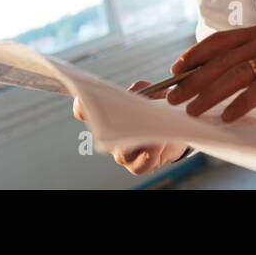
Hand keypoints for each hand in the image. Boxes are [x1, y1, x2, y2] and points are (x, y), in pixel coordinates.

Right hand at [72, 81, 188, 174]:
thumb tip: (138, 94)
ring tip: (152, 133)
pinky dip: (151, 154)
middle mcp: (110, 136)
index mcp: (108, 116)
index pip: (84, 111)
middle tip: (122, 117)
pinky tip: (159, 144)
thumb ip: (143, 88)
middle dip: (112, 128)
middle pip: (101, 136)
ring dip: (136, 142)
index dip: (81, 107)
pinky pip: (141, 163)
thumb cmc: (158, 108)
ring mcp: (123, 153)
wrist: (174, 130)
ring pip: (122, 153)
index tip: (88, 98)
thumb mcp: (153, 91)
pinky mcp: (138, 166)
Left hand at [164, 23, 255, 123]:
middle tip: (173, 97)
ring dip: (210, 94)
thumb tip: (228, 67)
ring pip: (235, 74)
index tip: (175, 71)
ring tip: (193, 111)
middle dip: (193, 80)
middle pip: (220, 60)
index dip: (194, 55)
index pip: (218, 41)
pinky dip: (242, 103)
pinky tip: (229, 116)